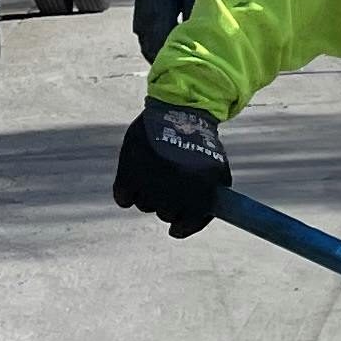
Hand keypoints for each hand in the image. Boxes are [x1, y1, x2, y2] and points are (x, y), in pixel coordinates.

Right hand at [111, 102, 229, 236]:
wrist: (178, 111)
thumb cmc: (199, 143)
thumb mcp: (217, 171)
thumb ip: (211, 199)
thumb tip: (194, 223)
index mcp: (197, 192)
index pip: (187, 223)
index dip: (183, 227)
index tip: (176, 228)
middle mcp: (173, 190)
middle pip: (164, 214)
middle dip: (168, 204)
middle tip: (169, 187)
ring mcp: (150, 181)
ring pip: (144, 205)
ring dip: (149, 196)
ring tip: (156, 174)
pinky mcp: (128, 171)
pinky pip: (123, 198)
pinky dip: (127, 192)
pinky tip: (135, 178)